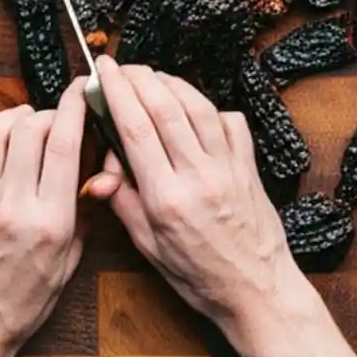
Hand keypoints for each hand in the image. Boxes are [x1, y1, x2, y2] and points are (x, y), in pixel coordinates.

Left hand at [0, 78, 87, 354]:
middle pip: (31, 128)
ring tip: (29, 125)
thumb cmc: (24, 300)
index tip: (82, 90)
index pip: (65, 145)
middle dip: (50, 113)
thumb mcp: (70, 261)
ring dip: (17, 116)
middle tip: (58, 121)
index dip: (75, 108)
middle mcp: (14, 203)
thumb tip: (94, 174)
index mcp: (51, 220)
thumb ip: (82, 213)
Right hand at [86, 56, 302, 327]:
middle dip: (140, 79)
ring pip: (198, 107)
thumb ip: (123, 204)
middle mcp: (199, 175)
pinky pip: (229, 123)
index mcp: (167, 197)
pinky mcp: (249, 166)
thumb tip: (99, 175)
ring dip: (172, 84)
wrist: (257, 291)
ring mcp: (228, 167)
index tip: (103, 71)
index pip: (136, 129)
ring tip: (151, 76)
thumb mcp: (149, 248)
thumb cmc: (200, 277)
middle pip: (165, 108)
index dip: (117, 92)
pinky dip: (209, 106)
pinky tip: (193, 104)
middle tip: (122, 66)